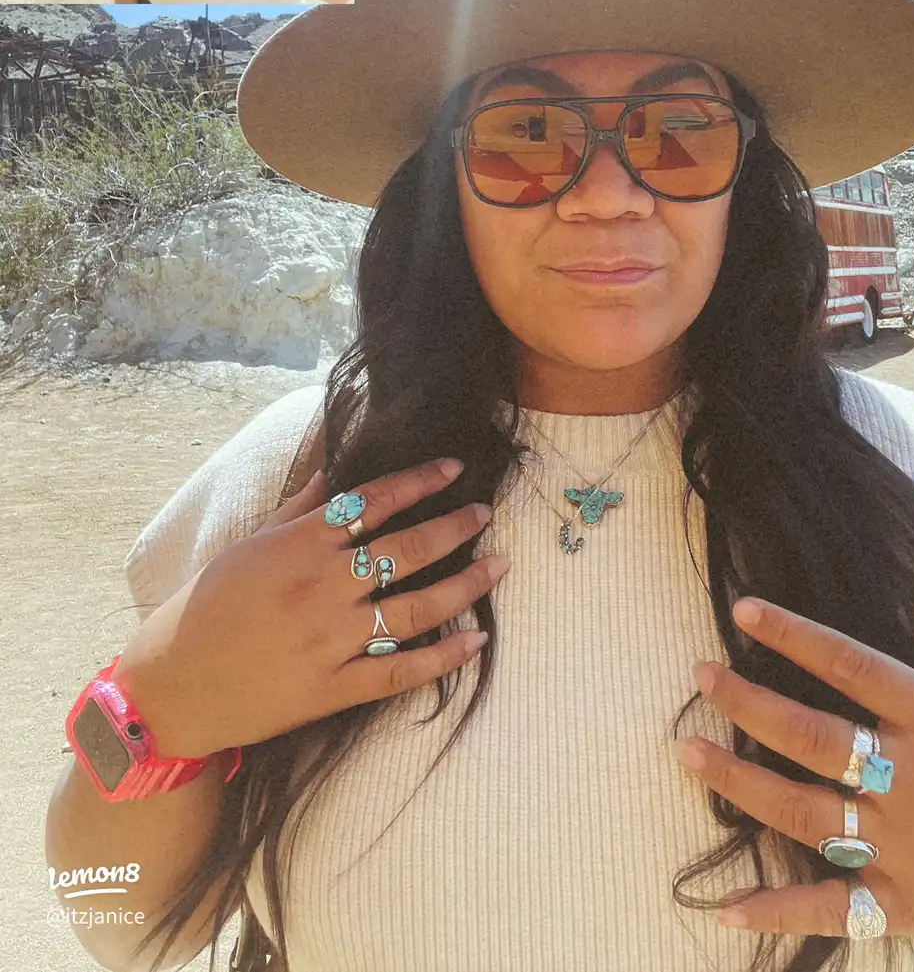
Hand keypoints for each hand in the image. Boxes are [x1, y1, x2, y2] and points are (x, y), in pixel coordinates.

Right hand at [115, 459, 506, 757]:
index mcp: (298, 545)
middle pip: (405, 550)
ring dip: (464, 586)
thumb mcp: (247, 545)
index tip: (453, 467)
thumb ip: (298, 508)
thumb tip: (334, 467)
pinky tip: (476, 639)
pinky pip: (398, 673)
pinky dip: (442, 658)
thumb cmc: (203, 608)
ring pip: (414, 610)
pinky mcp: (331, 690)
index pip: (373, 501)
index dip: (419, 481)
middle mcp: (320, 588)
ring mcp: (329, 641)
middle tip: (484, 514)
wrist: (170, 688)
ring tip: (498, 567)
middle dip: (454, 528)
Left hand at [677, 582, 913, 967]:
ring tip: (689, 753)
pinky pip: (832, 907)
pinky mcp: (907, 904)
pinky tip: (724, 905)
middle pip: (813, 736)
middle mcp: (913, 778)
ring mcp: (906, 845)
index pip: (851, 664)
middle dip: (748, 702)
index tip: (744, 609)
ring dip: (741, 783)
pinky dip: (777, 910)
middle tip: (700, 675)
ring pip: (805, 811)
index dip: (794, 635)